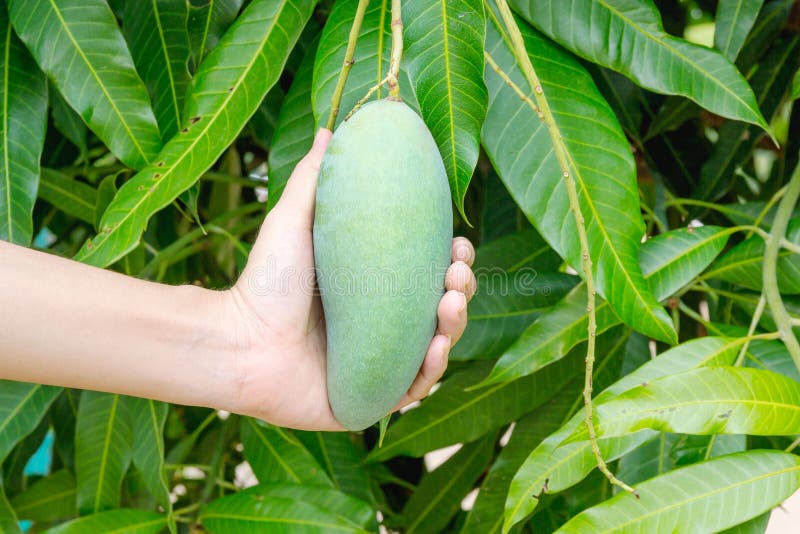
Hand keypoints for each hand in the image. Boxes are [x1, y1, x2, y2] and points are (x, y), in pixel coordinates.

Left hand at [225, 129, 476, 429]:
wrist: (237, 340)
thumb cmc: (263, 282)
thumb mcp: (294, 221)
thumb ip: (315, 178)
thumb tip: (329, 129)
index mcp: (370, 290)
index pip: (425, 274)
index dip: (451, 259)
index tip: (459, 242)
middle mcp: (379, 326)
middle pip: (439, 309)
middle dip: (460, 289)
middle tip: (458, 273)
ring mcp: (377, 363)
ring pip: (434, 347)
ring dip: (455, 325)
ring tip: (450, 304)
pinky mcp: (370, 396)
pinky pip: (413, 387)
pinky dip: (432, 369)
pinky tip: (437, 347)